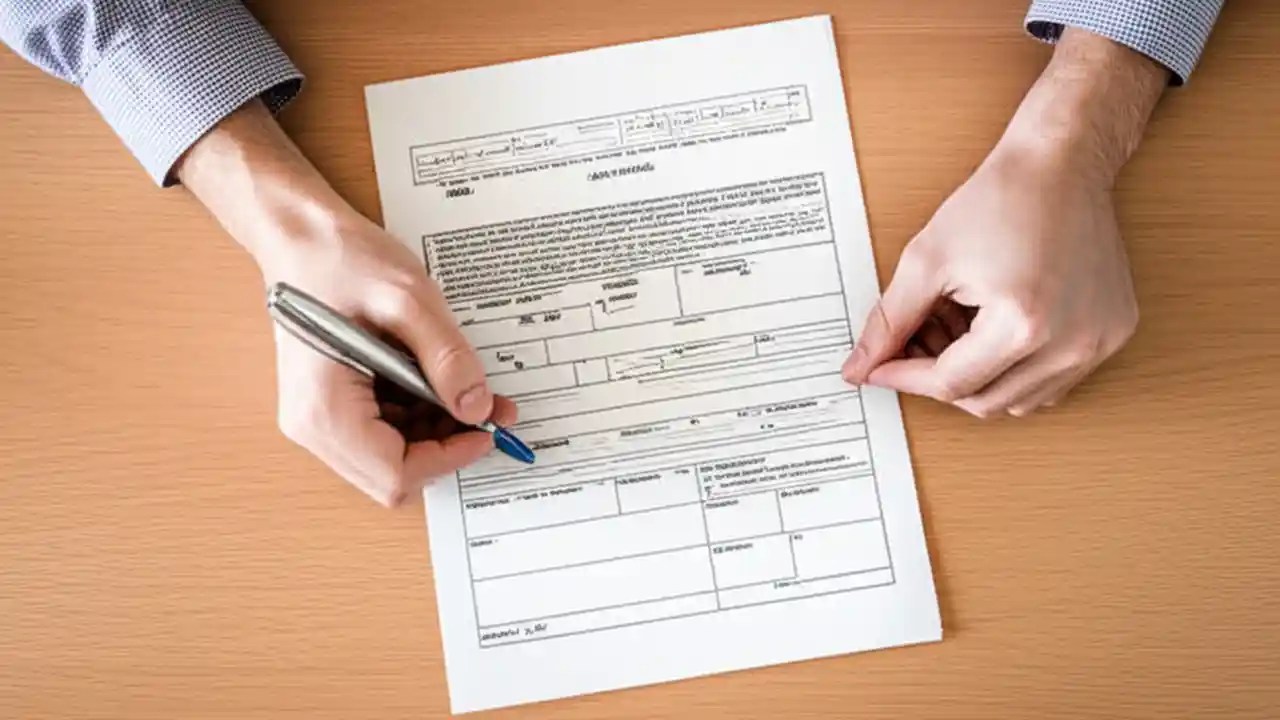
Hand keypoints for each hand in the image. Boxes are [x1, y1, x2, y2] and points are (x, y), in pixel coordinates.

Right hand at [177, 100, 512, 504]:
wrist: (298, 234)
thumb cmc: (339, 259)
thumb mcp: (407, 299)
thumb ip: (447, 357)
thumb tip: (477, 407)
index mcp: (325, 410)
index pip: (395, 473)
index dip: (449, 457)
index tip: (487, 427)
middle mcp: (314, 426)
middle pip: (393, 472)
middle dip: (447, 445)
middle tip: (490, 408)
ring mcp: (319, 417)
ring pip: (391, 454)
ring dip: (437, 428)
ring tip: (472, 388)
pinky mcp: (331, 404)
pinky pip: (383, 428)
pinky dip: (418, 412)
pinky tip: (437, 378)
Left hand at [842, 145, 1136, 416]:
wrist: (1061, 164)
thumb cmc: (1001, 199)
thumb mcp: (928, 260)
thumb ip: (889, 322)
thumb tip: (861, 367)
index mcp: (1023, 325)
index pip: (950, 383)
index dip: (904, 376)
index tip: (879, 368)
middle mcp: (1071, 343)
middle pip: (984, 401)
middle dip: (939, 378)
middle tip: (916, 341)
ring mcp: (1098, 343)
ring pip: (1019, 400)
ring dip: (978, 376)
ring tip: (957, 325)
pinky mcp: (1112, 335)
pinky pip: (1053, 381)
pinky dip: (1016, 369)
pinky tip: (993, 327)